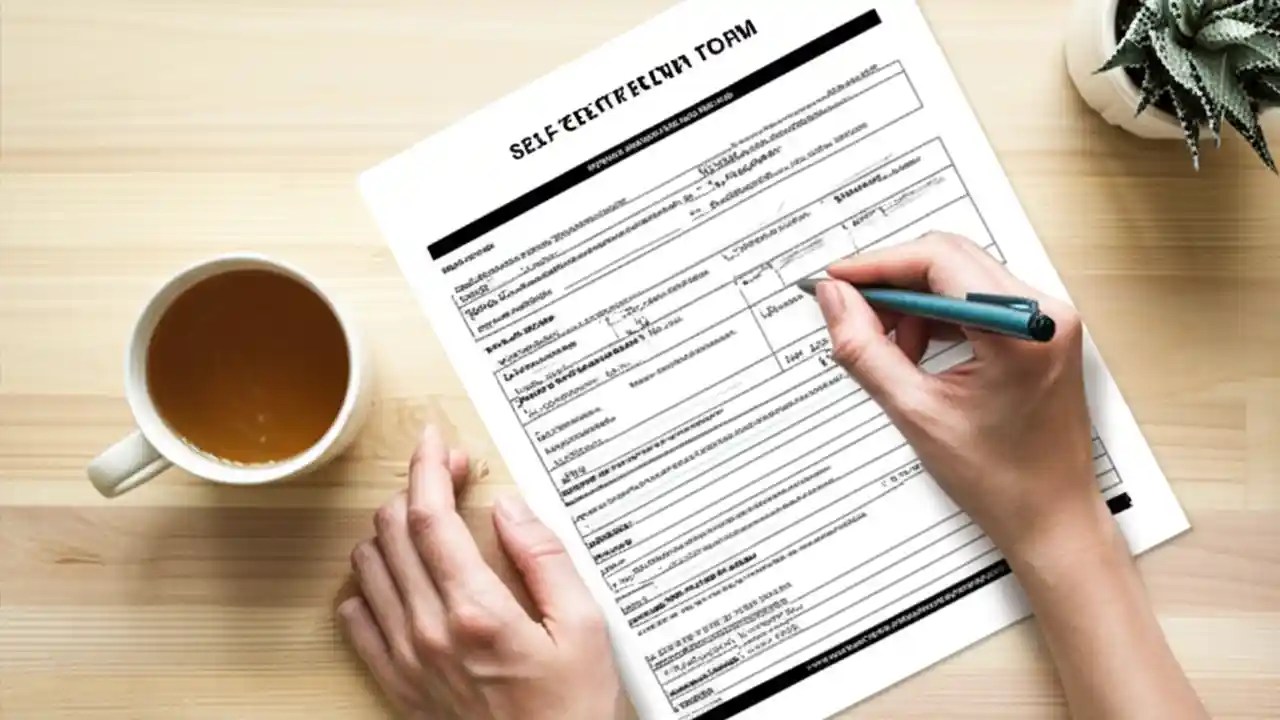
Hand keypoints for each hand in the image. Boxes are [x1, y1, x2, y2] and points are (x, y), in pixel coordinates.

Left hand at [337, 427, 624, 719]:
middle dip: (415, 488)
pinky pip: (357, 620)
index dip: (428, 468)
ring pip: (369, 567)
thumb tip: (510, 508)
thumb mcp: (584, 627)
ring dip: (391, 530)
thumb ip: (545, 560)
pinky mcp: (399, 685)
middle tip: (449, 476)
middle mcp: (430, 633)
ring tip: (427, 519)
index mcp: (476, 611)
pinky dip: (369, 584)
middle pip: (393, 533)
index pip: (432, 518)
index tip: (436, 442)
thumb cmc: (572, 709)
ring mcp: (408, 660)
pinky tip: (399, 575)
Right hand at [814, 233, 1101, 561]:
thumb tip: (836, 301)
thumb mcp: (915, 412)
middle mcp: (1044, 312)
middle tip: (851, 312)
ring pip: (958, 278)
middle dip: (892, 283)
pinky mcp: (1038, 331)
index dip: (877, 265)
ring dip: (912, 304)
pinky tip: (915, 355)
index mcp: (1023, 329)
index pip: (937, 261)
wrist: (1050, 518)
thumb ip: (865, 349)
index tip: (837, 280)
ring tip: (889, 351)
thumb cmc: (1003, 481)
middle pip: (948, 259)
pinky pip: (974, 302)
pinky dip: (934, 319)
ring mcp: (1046, 319)